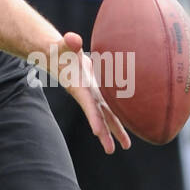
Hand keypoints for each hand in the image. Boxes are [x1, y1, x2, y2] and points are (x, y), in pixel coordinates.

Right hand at [55, 32, 130, 154]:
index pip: (87, 105)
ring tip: (126, 146)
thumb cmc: (60, 49)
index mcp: (79, 87)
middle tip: (112, 151)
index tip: (98, 133)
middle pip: (98, 116)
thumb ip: (68, 42)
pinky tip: (132, 124)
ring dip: (116, 129)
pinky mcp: (99, 90)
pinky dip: (120, 115)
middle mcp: (87, 94)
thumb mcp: (63, 45)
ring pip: (107, 114)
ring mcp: (93, 94)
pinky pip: (111, 105)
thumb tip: (73, 38)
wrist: (58, 55)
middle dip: (105, 133)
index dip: (93, 118)